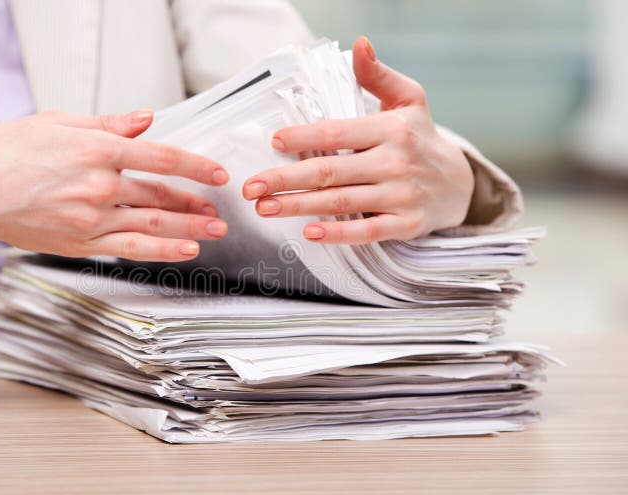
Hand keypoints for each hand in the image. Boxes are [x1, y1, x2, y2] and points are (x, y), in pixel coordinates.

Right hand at [0, 110, 228, 286]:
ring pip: (152, 225)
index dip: (195, 165)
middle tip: (218, 208)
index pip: (159, 158)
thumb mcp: (55, 122)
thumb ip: (107, 124)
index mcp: (94, 150)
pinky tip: (184, 252)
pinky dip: (161, 251)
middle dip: (195, 202)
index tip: (217, 173)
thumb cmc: (5, 155)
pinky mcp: (81, 243)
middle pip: (160, 195)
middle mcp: (98, 186)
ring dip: (189, 229)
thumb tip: (145, 119)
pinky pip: (130, 249)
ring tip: (214, 231)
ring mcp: (91, 218)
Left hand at [242, 36, 473, 243]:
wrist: (458, 182)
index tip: (274, 141)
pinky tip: (308, 233)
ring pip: (341, 202)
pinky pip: (366, 231)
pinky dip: (337, 234)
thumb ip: (378, 75)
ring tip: (265, 208)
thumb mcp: (409, 99)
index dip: (304, 137)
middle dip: (286, 179)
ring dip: (298, 206)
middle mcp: (395, 162)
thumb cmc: (421, 137)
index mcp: (392, 130)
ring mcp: (400, 196)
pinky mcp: (405, 225)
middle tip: (251, 187)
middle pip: (330, 171)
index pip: (338, 133)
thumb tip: (359, 44)